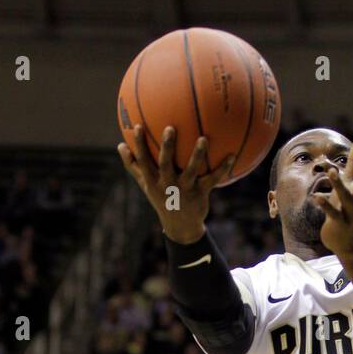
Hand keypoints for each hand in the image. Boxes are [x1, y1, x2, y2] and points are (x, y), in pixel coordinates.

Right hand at [117, 125, 234, 244]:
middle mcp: (167, 185)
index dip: (139, 145)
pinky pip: (212, 179)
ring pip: (191, 171)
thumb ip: (133, 166)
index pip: (143, 161)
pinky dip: (223, 168)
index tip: (137, 126)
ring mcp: (184, 190)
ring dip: (197, 155)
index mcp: (153, 181)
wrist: (180, 227)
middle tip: (170, 128)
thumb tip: (120, 146)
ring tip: (203, 139)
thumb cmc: (161, 199)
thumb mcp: (146, 184)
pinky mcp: (200, 194)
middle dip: (167, 147)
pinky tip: (232, 155)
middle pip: (166, 164)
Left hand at [313, 138, 352, 258]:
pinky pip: (332, 213)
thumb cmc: (346, 210)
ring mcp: (350, 213)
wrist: (345, 242)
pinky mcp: (339, 223)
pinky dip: (325, 205)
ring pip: (345, 197)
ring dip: (338, 184)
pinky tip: (316, 196)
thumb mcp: (350, 187)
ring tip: (331, 171)